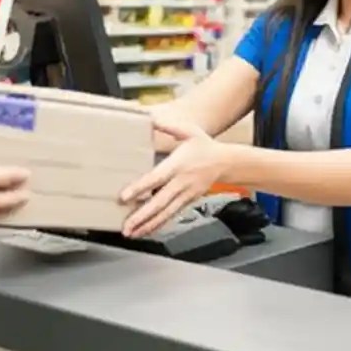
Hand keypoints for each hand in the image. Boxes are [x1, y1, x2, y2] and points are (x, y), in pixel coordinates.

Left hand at [119, 116, 226, 237]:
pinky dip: (158, 225)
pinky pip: (171, 215)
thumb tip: (150, 117)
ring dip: (148, 225)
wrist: (226, 162)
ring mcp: (185, 195)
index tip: (125, 197)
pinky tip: (146, 231)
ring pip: (165, 213)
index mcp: (178, 165)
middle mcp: (181, 183)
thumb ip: (169, 125)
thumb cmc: (204, 146)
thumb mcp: (189, 131)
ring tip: (132, 233)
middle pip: (159, 202)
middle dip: (142, 216)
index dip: (140, 188)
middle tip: (127, 226)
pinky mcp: (188, 202)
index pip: (156, 178)